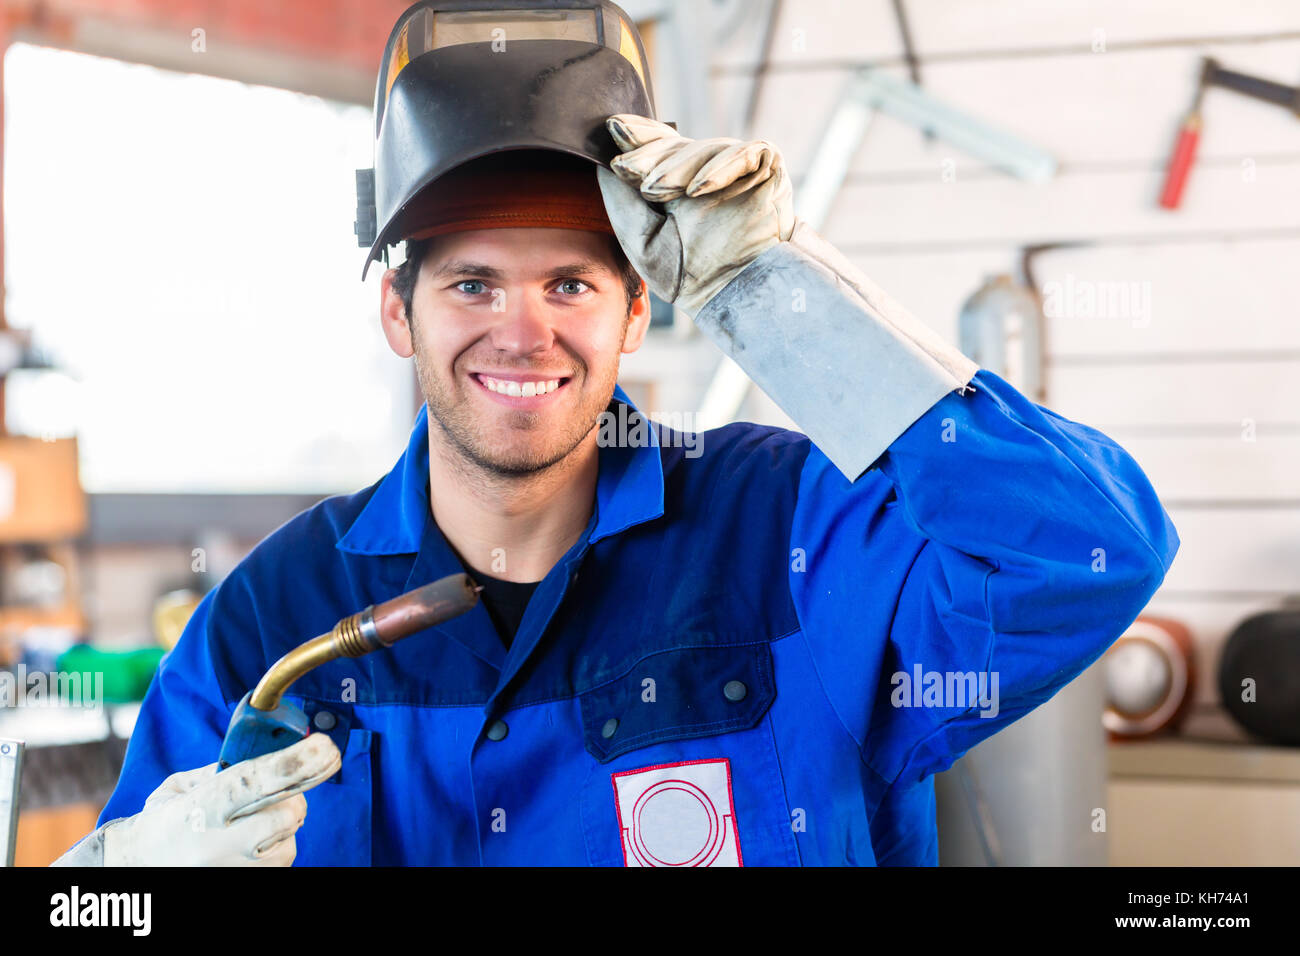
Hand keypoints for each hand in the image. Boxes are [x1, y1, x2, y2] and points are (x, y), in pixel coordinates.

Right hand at [100, 733, 340, 866]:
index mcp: (202, 807)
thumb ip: (223, 769)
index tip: (324, 747)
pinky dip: (276, 844)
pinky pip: (284, 856)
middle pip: (288, 811)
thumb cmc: (163, 822)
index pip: (255, 782)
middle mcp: (221, 842)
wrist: (137, 868)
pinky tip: (249, 843)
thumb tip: (268, 754)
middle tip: (276, 792)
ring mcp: (236, 868)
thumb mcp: (182, 786)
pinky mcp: (248, 882)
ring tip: (248, 824)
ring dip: (281, 822)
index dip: (293, 763)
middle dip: (292, 795)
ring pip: (290, 835)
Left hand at [595, 114, 794, 316]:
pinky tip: (698, 189)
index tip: (614, 130)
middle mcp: (708, 172)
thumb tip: (602, 163)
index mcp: (679, 184)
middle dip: (650, 156)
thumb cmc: (688, 275)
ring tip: (656, 189)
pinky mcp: (767, 168)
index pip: (659, 146)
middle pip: (678, 144)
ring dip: (678, 167)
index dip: (638, 136)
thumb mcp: (640, 238)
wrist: (732, 295)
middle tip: (627, 168)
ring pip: (707, 148)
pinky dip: (721, 168)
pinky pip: (747, 152)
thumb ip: (620, 202)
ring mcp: (739, 168)